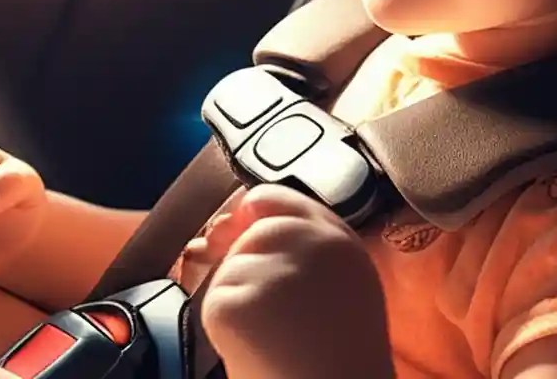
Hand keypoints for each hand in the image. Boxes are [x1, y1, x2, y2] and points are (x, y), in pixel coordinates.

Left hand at [199, 184, 392, 378]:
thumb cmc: (339, 359)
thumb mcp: (340, 286)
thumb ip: (300, 246)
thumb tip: (225, 224)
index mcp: (341, 242)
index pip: (279, 197)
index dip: (255, 214)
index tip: (244, 230)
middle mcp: (312, 245)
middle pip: (252, 233)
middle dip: (249, 266)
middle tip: (271, 313)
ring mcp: (274, 272)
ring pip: (231, 267)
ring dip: (241, 301)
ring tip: (275, 337)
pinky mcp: (239, 303)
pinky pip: (214, 302)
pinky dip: (225, 331)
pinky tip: (258, 349)